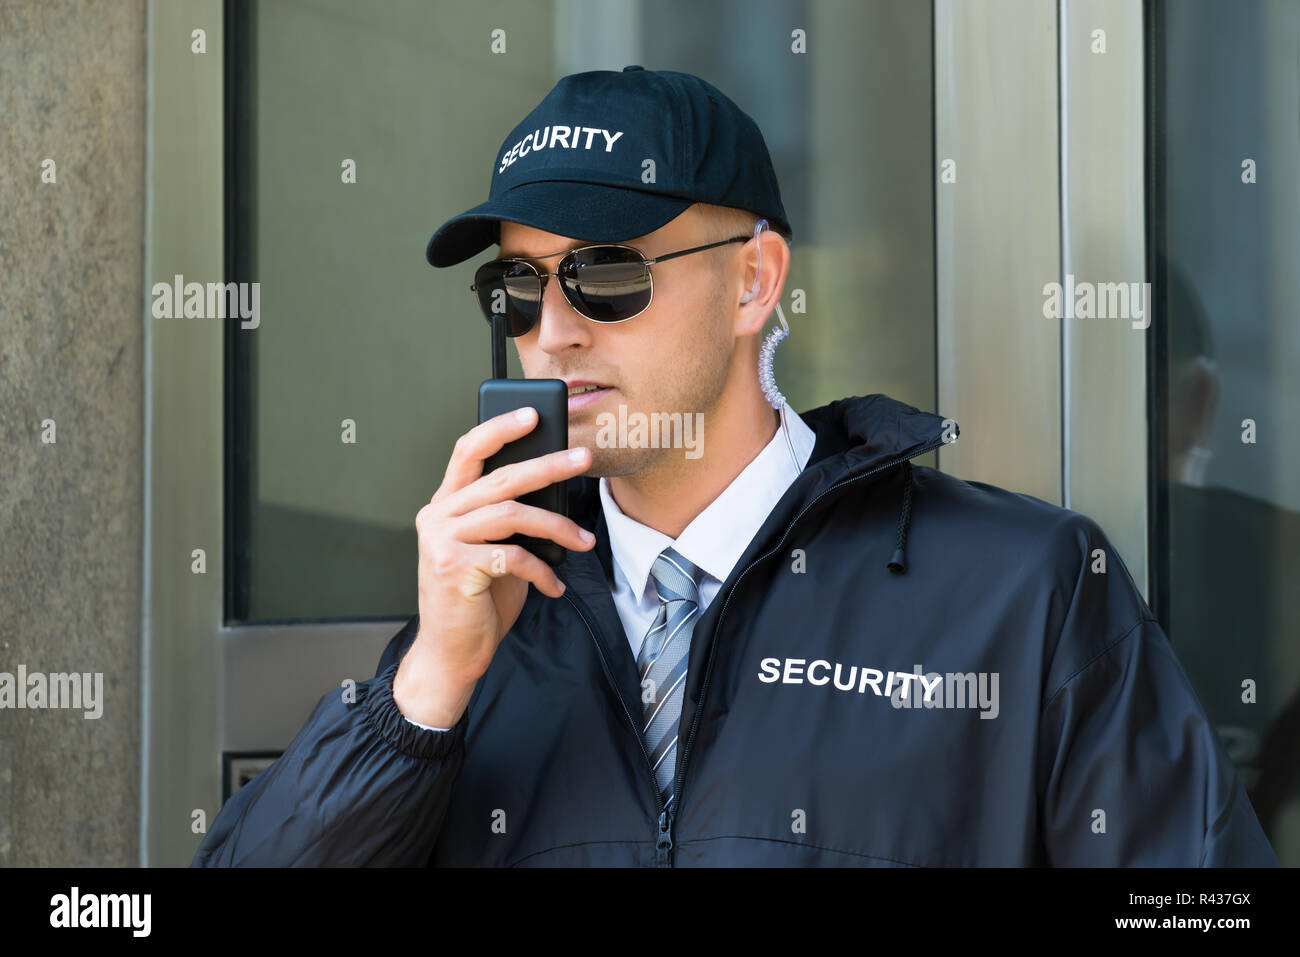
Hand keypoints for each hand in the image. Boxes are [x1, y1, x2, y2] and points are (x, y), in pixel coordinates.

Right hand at [393, 408, 594, 726]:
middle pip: (500, 478)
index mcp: (443, 506)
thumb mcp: (493, 551)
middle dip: (548, 466)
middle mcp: (436, 517)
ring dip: (558, 526)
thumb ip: (508, 520)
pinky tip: (555, 585)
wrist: (450, 653)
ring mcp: (441, 541)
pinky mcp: (454, 568)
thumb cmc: (476, 600)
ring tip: (584, 541)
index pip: (467, 451)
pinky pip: (514, 556)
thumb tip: (554, 489)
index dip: (499, 428)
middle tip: (583, 459)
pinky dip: (543, 571)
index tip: (533, 414)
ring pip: (513, 514)